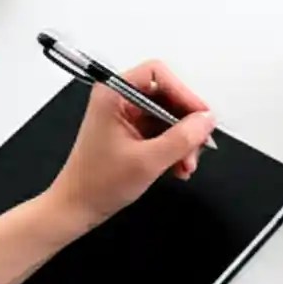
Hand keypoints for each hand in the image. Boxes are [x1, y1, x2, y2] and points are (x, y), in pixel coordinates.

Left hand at [43, 60, 215, 231]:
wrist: (76, 209)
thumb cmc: (96, 184)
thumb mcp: (148, 161)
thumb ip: (182, 138)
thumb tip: (206, 120)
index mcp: (113, 95)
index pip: (157, 74)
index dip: (183, 93)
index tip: (199, 116)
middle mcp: (119, 100)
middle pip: (168, 96)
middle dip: (186, 124)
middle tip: (196, 145)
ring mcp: (126, 116)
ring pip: (170, 116)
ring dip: (183, 141)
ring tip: (186, 164)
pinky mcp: (133, 132)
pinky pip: (164, 131)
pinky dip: (176, 148)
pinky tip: (178, 166)